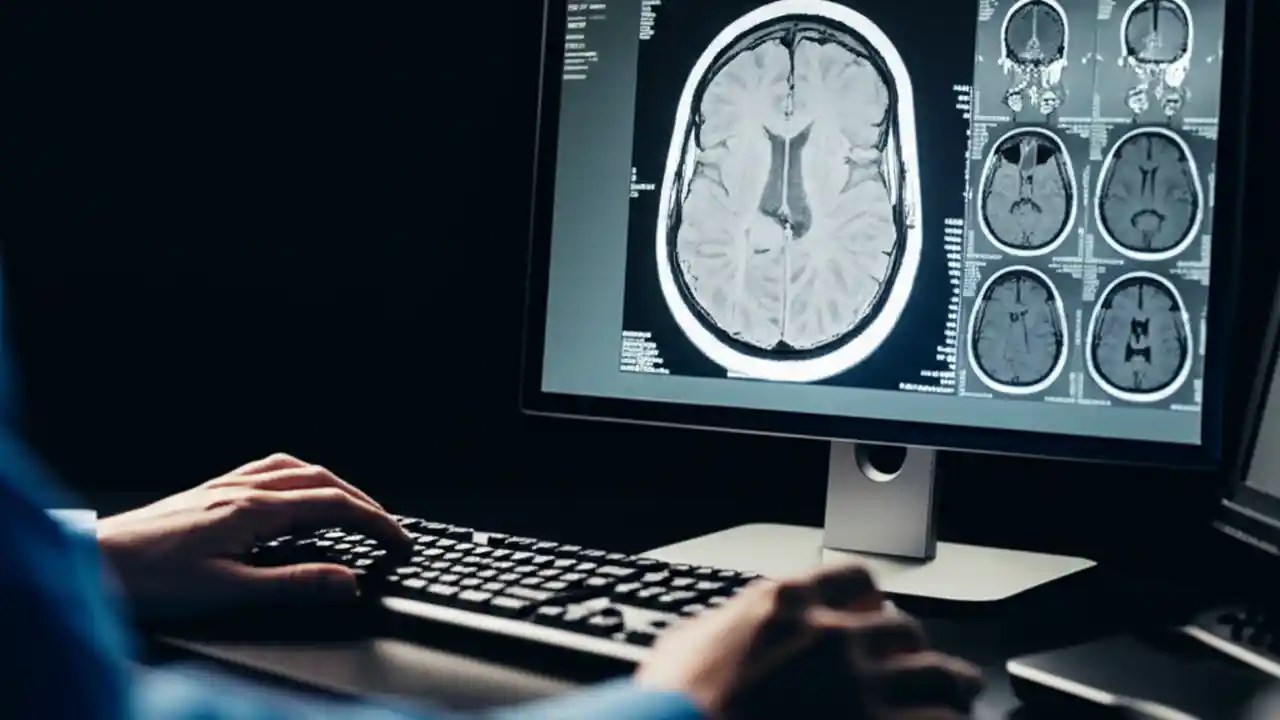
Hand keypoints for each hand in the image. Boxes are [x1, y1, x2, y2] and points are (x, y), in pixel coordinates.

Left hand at [97, 453, 409, 619]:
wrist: (94, 560)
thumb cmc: (149, 578)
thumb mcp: (227, 590)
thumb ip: (293, 583)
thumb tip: (346, 580)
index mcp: (254, 509)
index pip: (334, 506)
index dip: (375, 522)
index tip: (399, 541)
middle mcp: (243, 489)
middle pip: (323, 481)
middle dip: (364, 502)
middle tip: (388, 529)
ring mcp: (226, 486)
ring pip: (298, 469)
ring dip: (335, 485)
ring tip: (354, 507)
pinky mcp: (210, 492)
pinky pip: (269, 469)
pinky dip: (300, 476)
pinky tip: (296, 493)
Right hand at [636, 564, 981, 718]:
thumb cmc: (670, 707)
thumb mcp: (681, 648)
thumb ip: (719, 630)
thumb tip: (718, 633)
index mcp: (785, 604)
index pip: (854, 579)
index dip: (871, 601)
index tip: (874, 617)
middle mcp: (833, 637)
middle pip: (903, 628)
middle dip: (912, 651)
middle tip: (917, 670)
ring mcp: (862, 688)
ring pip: (940, 675)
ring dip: (950, 688)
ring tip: (957, 699)